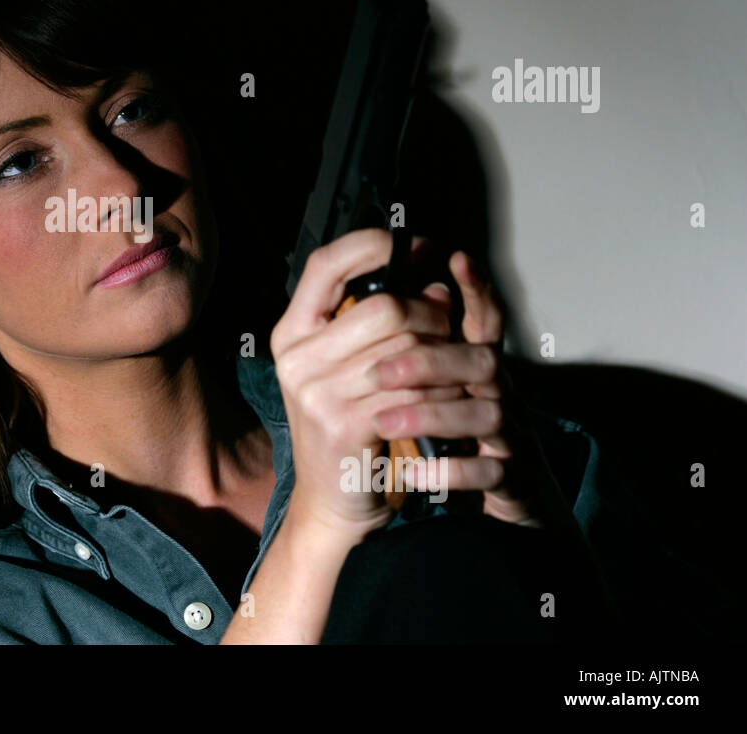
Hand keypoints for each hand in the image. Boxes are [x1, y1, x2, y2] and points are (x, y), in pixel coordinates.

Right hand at [273, 229, 468, 539]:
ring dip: (443, 357)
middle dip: (430, 315)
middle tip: (448, 330)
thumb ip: (376, 325)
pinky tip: (449, 395)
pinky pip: (410, 390)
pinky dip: (440, 391)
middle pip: (382, 307)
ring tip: (454, 366)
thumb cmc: (348, 427)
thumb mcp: (346, 368)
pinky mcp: (342, 425)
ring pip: (404, 350)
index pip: (325, 263)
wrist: (333, 501)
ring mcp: (315, 392)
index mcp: (292, 332)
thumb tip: (434, 286)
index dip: (373, 245)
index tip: (415, 245)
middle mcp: (296, 357)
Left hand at [367, 250, 565, 526]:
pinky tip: (416, 473)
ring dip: (432, 415)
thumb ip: (436, 346)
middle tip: (378, 373)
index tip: (457, 259)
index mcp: (481, 368)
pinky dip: (452, 472)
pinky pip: (489, 472)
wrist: (510, 506)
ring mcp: (511, 436)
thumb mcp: (450, 389)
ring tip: (383, 423)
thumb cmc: (469, 439)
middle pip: (480, 361)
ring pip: (486, 415)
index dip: (477, 289)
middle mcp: (501, 394)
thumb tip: (424, 292)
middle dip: (429, 361)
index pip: (485, 319)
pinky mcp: (511, 479)